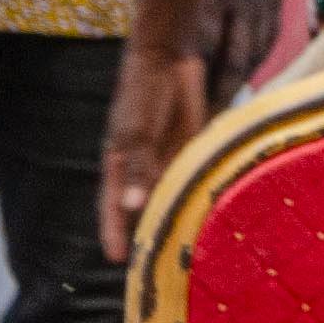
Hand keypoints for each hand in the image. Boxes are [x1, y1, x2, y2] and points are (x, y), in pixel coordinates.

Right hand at [100, 37, 207, 265]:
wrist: (170, 59)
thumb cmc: (143, 94)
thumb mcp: (137, 133)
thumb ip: (137, 169)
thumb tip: (132, 207)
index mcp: (119, 164)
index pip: (112, 205)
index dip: (113, 231)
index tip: (116, 259)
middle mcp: (143, 165)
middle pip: (144, 205)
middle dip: (149, 230)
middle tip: (158, 263)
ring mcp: (168, 156)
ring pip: (171, 194)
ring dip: (177, 215)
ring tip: (187, 246)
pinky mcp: (192, 145)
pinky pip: (194, 175)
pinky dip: (199, 192)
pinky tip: (211, 212)